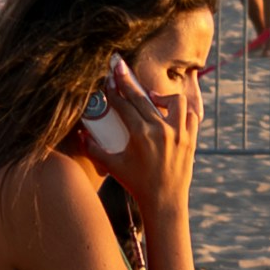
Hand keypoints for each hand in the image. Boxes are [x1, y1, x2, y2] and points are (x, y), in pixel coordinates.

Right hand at [89, 54, 196, 219]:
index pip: (123, 105)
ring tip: (151, 99)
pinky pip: (190, 117)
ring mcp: (178, 133)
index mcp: (140, 134)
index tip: (106, 78)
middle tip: (119, 68)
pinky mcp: (190, 140)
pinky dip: (181, 112)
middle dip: (128, 81)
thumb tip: (80, 135)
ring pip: (174, 101)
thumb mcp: (112, 166)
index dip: (113, 90)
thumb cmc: (137, 184)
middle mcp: (160, 130)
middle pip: (141, 97)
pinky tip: (171, 114)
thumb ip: (94, 149)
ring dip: (161, 96)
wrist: (164, 202)